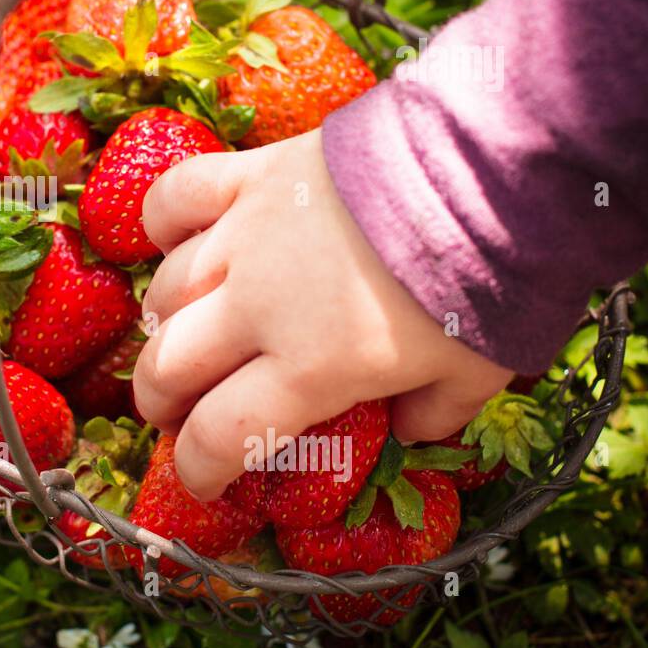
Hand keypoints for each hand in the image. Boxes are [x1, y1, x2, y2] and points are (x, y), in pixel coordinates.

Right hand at [132, 128, 512, 499]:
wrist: (484, 167)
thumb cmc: (487, 279)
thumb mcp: (475, 373)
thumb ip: (435, 413)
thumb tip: (409, 431)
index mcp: (308, 369)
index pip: (220, 435)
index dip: (196, 467)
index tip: (200, 480)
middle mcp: (257, 309)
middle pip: (169, 367)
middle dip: (160, 402)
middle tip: (174, 411)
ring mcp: (244, 238)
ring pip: (164, 293)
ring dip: (161, 327)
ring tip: (178, 334)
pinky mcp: (250, 177)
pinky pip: (175, 198)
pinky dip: (161, 225)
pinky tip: (173, 242)